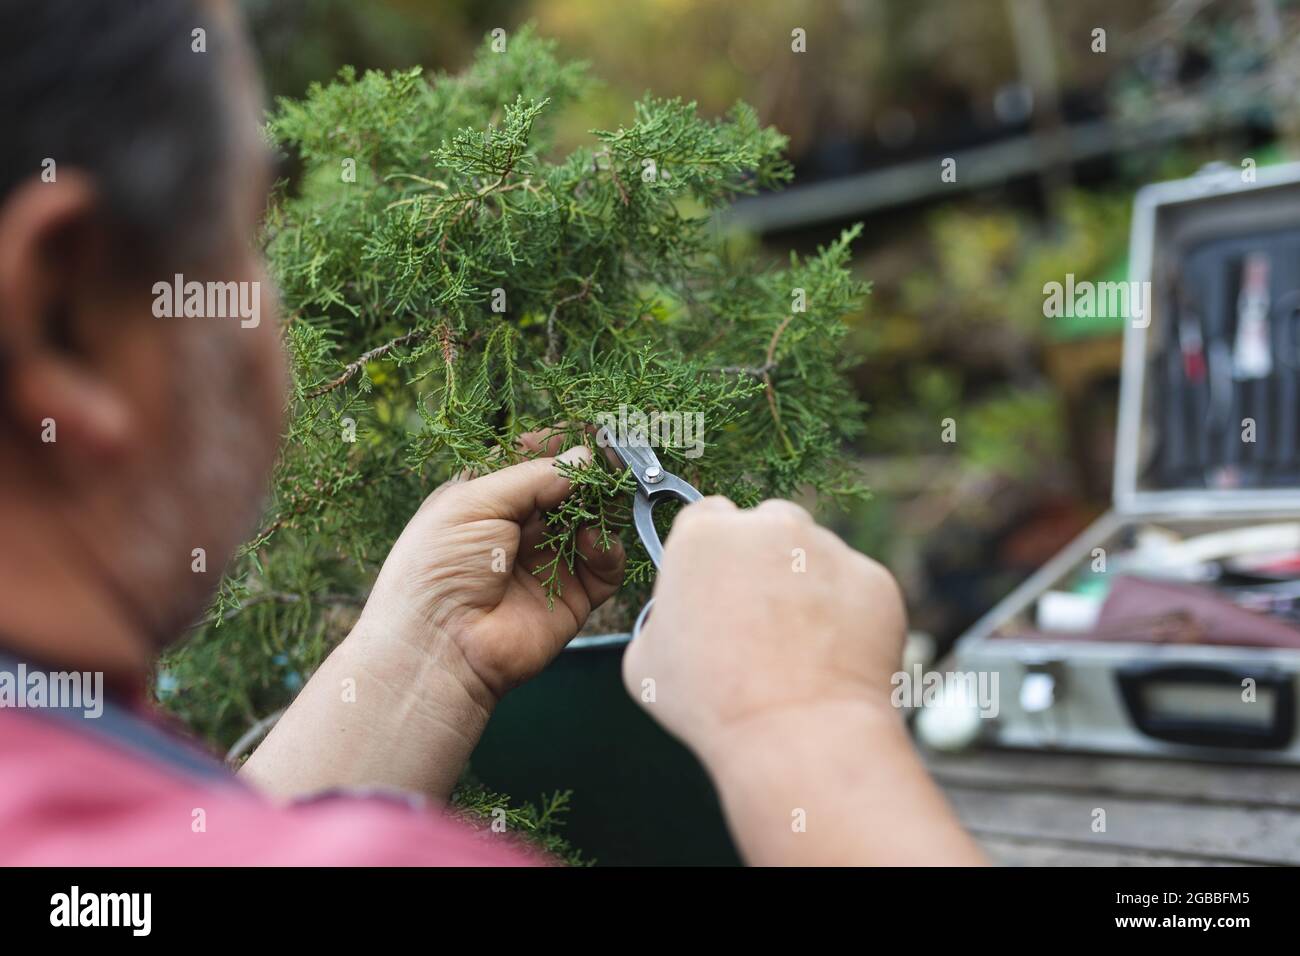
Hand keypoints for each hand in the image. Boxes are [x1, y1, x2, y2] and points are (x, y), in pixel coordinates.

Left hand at [356, 431, 625, 705]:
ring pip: (593, 522)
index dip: (557, 443)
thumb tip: (584, 455)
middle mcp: (519, 527)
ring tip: (609, 493)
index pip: (530, 460)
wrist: (439, 645)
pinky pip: (605, 565)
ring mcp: (548, 561)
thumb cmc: (438, 566)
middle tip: (613, 456)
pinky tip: (596, 542)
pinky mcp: (573, 597)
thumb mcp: (474, 501)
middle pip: (568, 489)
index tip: (586, 429)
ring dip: (604, 505)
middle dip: (591, 471)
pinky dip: (609, 548)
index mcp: (486, 498)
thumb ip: (533, 476)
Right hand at [622, 496, 905, 762]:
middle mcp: (769, 527)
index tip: (715, 581)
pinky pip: (856, 589)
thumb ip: (660, 619)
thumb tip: (675, 620)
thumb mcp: (646, 663)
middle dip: (764, 556)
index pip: (706, 514)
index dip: (709, 551)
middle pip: (767, 524)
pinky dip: (848, 614)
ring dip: (807, 582)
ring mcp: (828, 550)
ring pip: (816, 553)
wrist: (799, 735)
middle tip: (759, 615)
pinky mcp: (873, 580)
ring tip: (799, 645)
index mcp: (704, 536)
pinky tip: (832, 658)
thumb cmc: (712, 704)